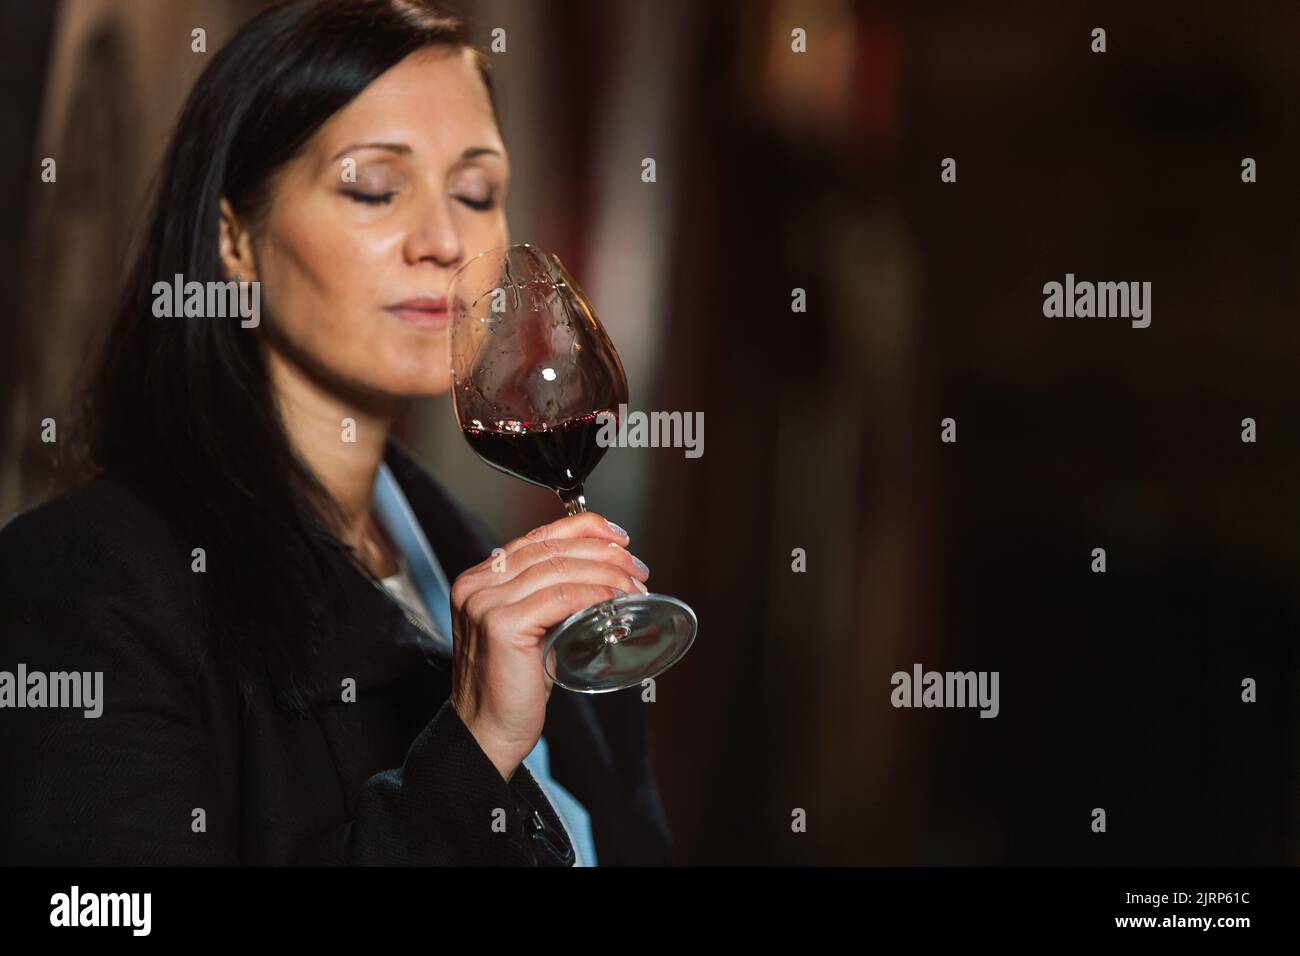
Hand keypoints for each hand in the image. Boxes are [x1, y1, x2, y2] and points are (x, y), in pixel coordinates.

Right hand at [448, 512, 649, 780]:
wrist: (486, 734)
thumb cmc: (511, 687)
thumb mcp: (530, 629)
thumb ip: (547, 597)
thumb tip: (600, 575)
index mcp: (480, 578)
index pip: (538, 537)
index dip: (583, 528)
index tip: (617, 538)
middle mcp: (477, 584)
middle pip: (552, 549)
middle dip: (603, 553)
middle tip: (636, 569)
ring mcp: (485, 603)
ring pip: (561, 570)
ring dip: (607, 575)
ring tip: (634, 588)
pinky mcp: (501, 625)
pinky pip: (563, 598)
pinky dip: (596, 595)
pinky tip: (615, 602)